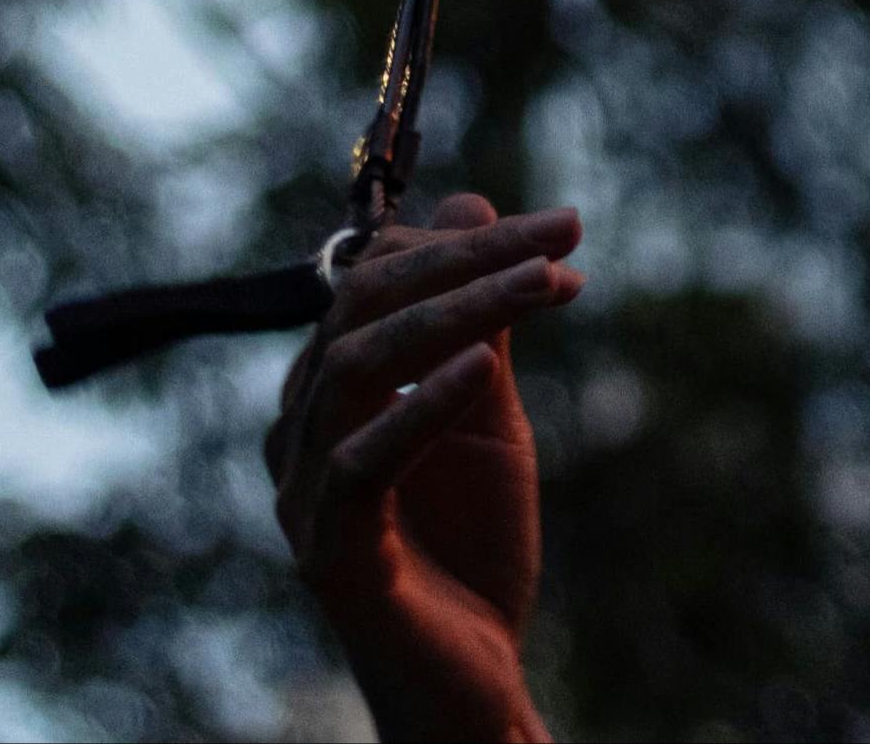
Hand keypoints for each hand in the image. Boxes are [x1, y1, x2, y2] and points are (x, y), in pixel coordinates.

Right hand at [265, 195, 582, 743]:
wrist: (474, 666)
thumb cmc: (471, 536)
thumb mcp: (490, 408)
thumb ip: (480, 317)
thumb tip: (475, 202)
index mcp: (330, 387)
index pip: (376, 276)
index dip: (466, 241)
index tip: (567, 227)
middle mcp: (301, 429)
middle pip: (363, 305)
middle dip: (470, 258)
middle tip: (568, 231)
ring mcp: (305, 491)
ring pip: (358, 367)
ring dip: (459, 313)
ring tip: (547, 283)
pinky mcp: (332, 552)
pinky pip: (364, 465)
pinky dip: (423, 406)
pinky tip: (483, 367)